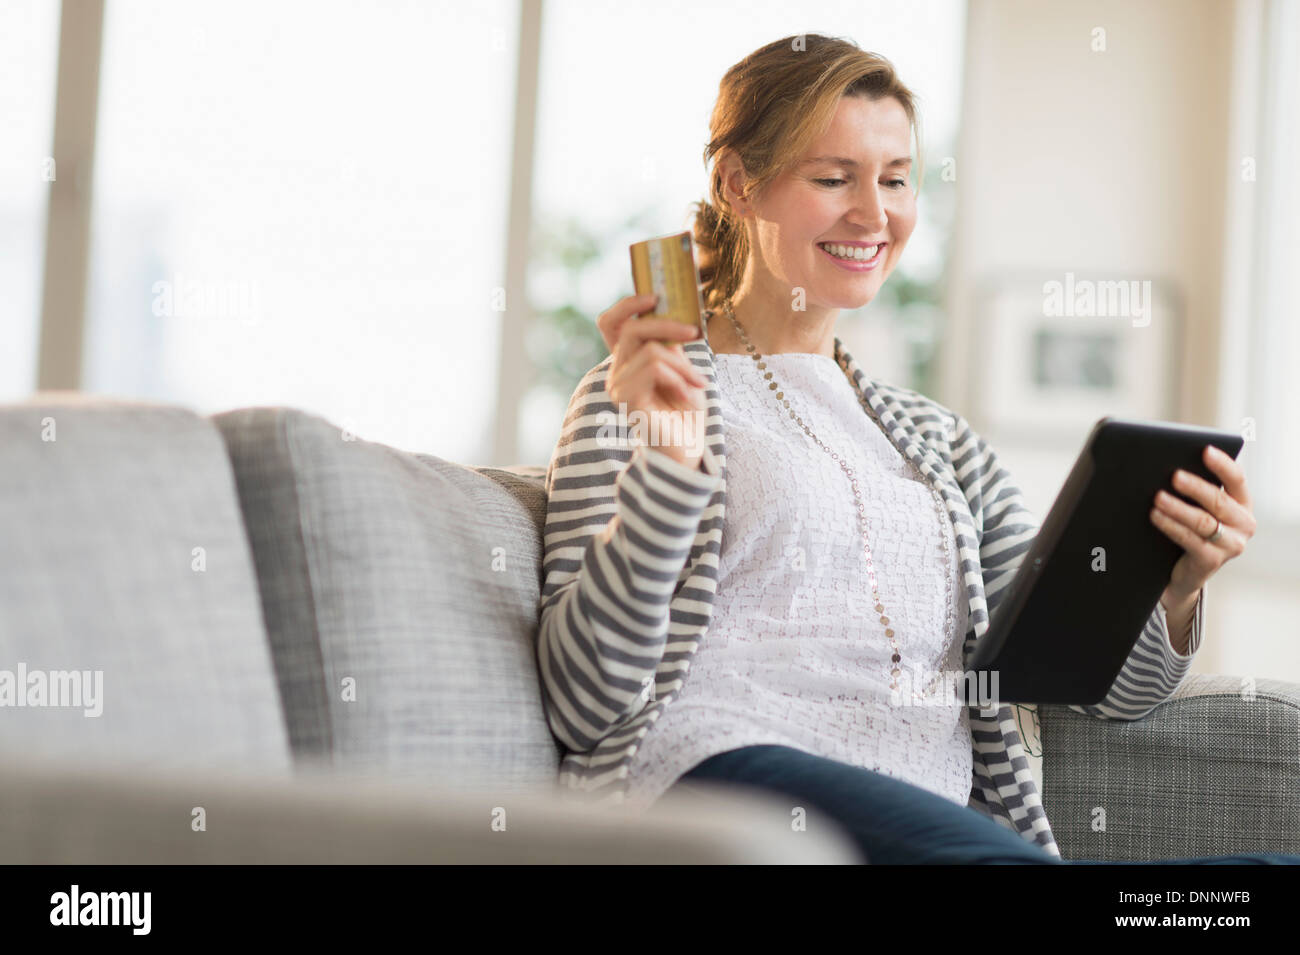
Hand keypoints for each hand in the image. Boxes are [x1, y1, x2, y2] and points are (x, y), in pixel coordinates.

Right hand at [599, 293, 708, 468]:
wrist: (686, 450)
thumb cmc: (685, 411)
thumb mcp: (682, 368)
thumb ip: (671, 344)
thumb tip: (675, 311)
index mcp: (627, 361)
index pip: (610, 323)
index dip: (627, 304)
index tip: (656, 297)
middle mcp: (617, 371)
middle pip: (633, 328)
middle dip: (668, 325)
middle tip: (695, 334)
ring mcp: (619, 386)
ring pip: (651, 351)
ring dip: (683, 365)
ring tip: (698, 384)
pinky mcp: (627, 400)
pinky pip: (655, 369)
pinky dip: (678, 379)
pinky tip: (688, 396)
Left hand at [1149, 443, 1255, 617]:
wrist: (1182, 570)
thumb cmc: (1188, 528)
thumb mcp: (1196, 506)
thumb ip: (1192, 488)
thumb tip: (1166, 464)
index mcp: (1242, 503)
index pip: (1236, 479)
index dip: (1222, 464)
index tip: (1205, 450)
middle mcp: (1243, 523)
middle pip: (1218, 501)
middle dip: (1195, 487)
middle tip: (1174, 475)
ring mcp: (1231, 545)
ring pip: (1203, 521)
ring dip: (1178, 508)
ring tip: (1157, 497)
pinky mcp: (1212, 561)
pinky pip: (1189, 539)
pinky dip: (1170, 525)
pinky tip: (1155, 515)